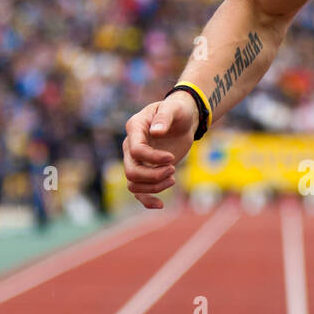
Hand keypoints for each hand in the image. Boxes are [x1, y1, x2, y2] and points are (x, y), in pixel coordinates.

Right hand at [122, 92, 198, 208]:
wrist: (183, 120)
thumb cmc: (178, 111)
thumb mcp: (174, 108)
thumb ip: (164, 117)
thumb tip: (156, 132)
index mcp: (135, 128)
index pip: (136, 151)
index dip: (153, 159)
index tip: (172, 158)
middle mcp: (130, 146)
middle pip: (131, 171)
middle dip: (153, 176)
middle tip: (173, 170)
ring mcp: (136, 160)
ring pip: (134, 184)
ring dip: (154, 187)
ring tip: (173, 178)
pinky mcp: (146, 170)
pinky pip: (138, 191)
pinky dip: (147, 200)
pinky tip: (160, 205)